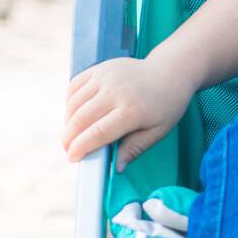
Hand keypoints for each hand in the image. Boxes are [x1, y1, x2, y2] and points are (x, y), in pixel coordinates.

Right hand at [62, 56, 193, 173]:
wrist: (170, 72)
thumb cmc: (166, 105)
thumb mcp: (158, 131)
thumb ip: (135, 149)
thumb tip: (116, 169)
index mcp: (132, 110)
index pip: (98, 133)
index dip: (81, 147)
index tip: (72, 158)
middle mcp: (116, 91)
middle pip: (81, 119)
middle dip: (69, 138)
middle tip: (68, 149)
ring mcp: (106, 76)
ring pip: (74, 103)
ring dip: (67, 121)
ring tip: (72, 134)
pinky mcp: (100, 68)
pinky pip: (74, 86)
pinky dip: (69, 102)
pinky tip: (75, 113)